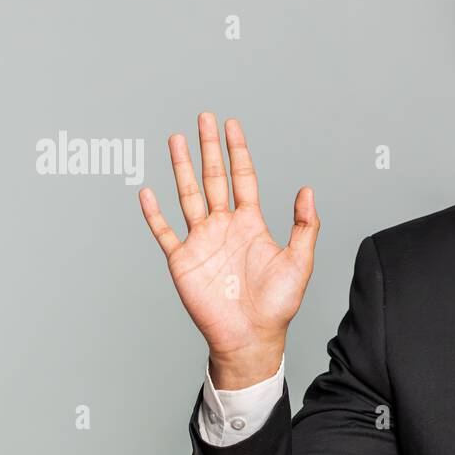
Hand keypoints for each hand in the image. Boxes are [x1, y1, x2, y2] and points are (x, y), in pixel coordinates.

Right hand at [139, 112, 318, 387]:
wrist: (251, 337)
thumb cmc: (277, 305)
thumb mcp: (299, 261)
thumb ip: (305, 225)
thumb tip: (308, 189)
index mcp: (251, 225)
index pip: (243, 178)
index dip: (237, 151)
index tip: (231, 125)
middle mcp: (224, 227)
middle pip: (214, 178)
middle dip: (208, 148)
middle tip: (203, 118)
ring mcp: (201, 241)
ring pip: (188, 195)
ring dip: (181, 168)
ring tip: (175, 139)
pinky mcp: (182, 260)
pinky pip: (164, 231)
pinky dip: (154, 213)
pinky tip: (147, 191)